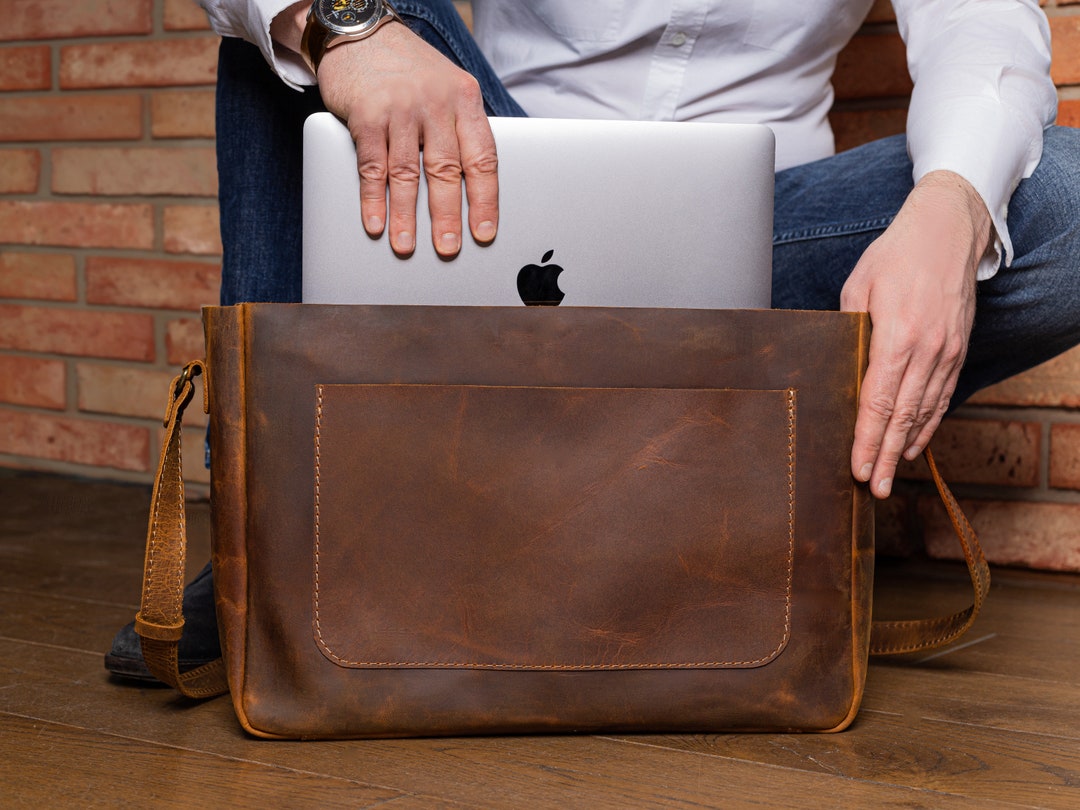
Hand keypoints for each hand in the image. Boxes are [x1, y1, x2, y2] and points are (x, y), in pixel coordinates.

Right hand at [273, 5, 497, 256]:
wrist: (361, 33)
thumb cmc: (408, 70)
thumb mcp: (446, 90)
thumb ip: (458, 131)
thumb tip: (468, 191)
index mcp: (465, 99)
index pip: (482, 157)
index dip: (485, 200)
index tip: (484, 232)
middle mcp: (435, 103)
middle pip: (446, 171)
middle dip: (447, 215)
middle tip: (448, 247)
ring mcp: (400, 109)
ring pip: (406, 174)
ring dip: (405, 216)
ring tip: (407, 245)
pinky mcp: (366, 114)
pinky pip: (372, 166)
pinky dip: (373, 198)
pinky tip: (376, 221)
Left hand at [840, 171, 990, 497]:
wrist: (949, 229)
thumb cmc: (896, 254)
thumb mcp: (858, 286)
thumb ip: (849, 331)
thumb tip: (840, 366)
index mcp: (898, 335)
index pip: (878, 401)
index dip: (866, 439)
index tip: (856, 467)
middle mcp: (928, 349)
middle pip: (902, 416)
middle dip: (884, 456)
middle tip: (873, 489)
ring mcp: (948, 351)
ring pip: (925, 411)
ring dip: (905, 446)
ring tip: (889, 475)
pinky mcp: (958, 349)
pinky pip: (942, 395)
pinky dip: (928, 423)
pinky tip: (914, 443)